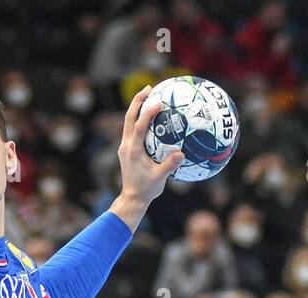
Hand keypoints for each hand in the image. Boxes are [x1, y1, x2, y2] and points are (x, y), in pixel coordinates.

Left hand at [111, 85, 184, 226]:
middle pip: (129, 117)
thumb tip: (182, 154)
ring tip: (149, 95)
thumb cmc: (146, 189)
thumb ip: (170, 165)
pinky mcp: (127, 149)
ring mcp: (125, 147)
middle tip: (150, 88)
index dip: (147, 113)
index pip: (139, 127)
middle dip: (138, 101)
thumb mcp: (160, 178)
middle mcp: (126, 146)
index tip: (157, 101)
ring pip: (128, 122)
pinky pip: (131, 129)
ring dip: (137, 107)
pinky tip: (150, 115)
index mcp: (133, 151)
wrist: (132, 198)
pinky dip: (139, 118)